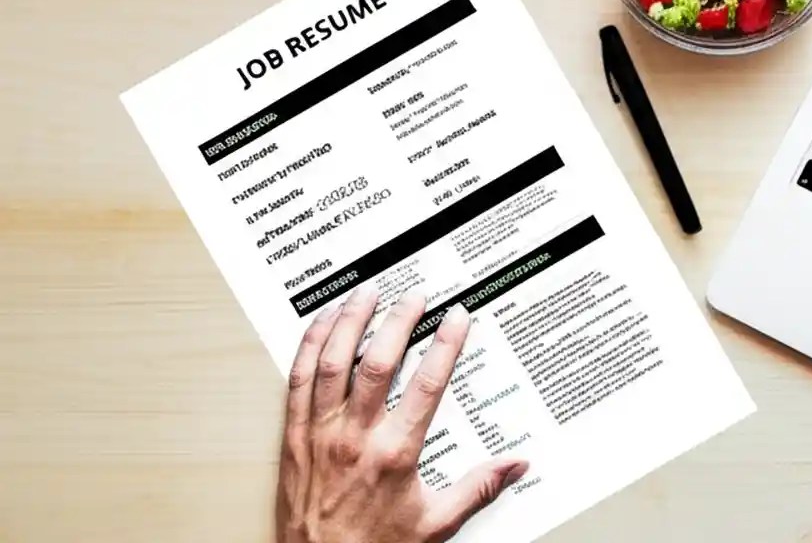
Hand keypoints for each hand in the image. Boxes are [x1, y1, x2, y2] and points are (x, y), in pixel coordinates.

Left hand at [276, 288, 527, 542]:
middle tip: (416, 296)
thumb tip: (516, 466)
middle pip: (378, 361)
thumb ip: (477, 488)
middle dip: (400, 320)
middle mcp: (355, 436)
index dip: (446, 344)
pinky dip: (311, 345)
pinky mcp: (294, 434)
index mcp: (395, 453)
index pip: (427, 384)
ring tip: (367, 293)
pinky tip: (324, 324)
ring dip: (350, 321)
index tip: (457, 318)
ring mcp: (320, 432)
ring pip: (333, 361)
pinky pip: (299, 379)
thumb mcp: (435, 524)